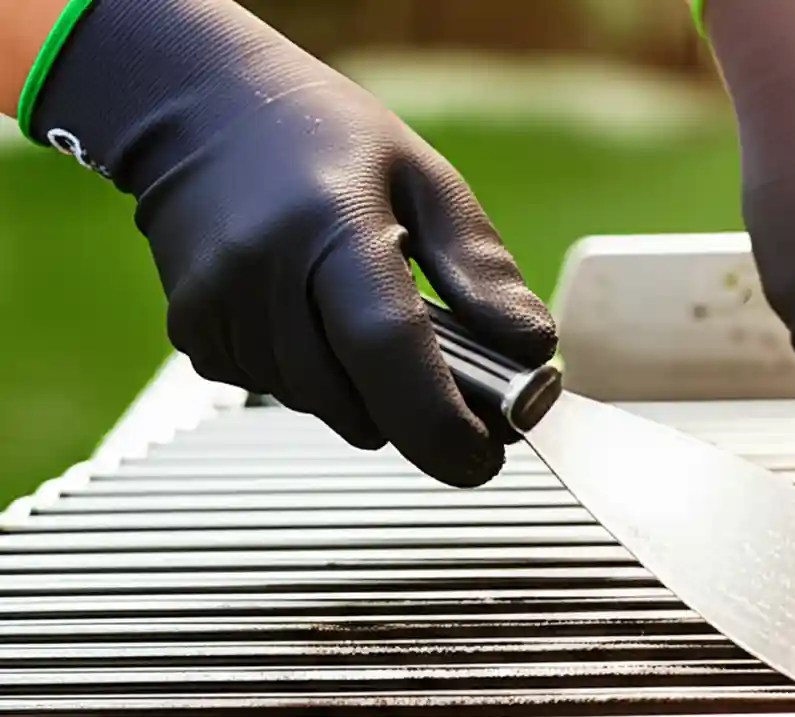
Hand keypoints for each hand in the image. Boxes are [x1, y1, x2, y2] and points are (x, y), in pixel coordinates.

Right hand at [27, 0, 555, 486]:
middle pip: (356, 401)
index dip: (440, 422)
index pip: (387, 348)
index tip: (483, 457)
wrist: (203, 110)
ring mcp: (215, 309)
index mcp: (333, 226)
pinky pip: (277, 394)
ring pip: (321, 408)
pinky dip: (315, 378)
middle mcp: (263, 272)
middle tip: (449, 373)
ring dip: (364, 393)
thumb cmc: (327, 139)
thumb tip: (533, 350)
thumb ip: (481, 270)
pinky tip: (312, 316)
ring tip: (368, 317)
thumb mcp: (426, 181)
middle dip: (416, 412)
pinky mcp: (191, 335)